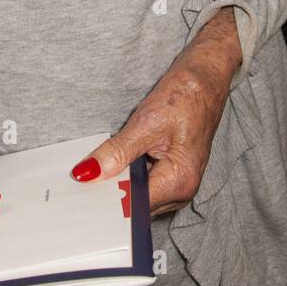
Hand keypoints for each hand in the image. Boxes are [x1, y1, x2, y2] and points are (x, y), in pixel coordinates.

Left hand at [68, 8, 242, 215]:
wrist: (205, 80)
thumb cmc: (185, 97)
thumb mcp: (146, 122)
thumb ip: (116, 152)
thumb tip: (88, 173)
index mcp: (179, 182)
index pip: (134, 205)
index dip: (106, 201)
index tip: (81, 194)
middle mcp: (181, 190)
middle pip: (135, 204)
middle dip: (109, 193)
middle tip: (81, 178)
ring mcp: (177, 184)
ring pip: (137, 194)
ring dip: (118, 182)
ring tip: (97, 167)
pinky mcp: (171, 175)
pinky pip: (143, 183)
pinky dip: (126, 174)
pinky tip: (113, 162)